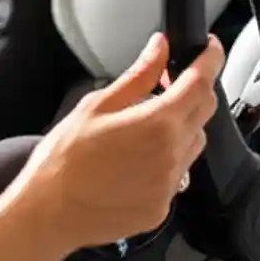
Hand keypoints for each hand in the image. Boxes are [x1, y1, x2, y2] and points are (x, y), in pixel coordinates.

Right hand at [4, 33, 223, 253]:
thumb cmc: (63, 159)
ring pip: (192, 144)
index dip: (211, 59)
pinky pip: (177, 175)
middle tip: (167, 84)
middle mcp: (172, 155)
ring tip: (142, 128)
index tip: (210, 48)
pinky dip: (165, 161)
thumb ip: (138, 75)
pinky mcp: (162, 207)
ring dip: (180, 127)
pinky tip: (134, 161)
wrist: (48, 212)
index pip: (201, 82)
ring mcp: (170, 185)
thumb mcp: (96, 106)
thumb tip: (160, 47)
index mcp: (158, 124)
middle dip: (193, 92)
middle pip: (203, 111)